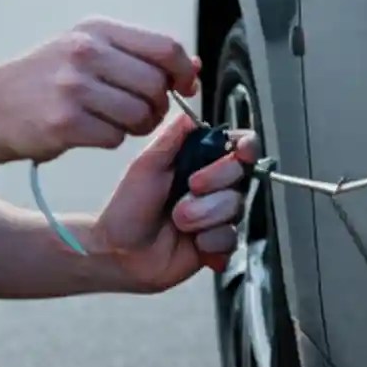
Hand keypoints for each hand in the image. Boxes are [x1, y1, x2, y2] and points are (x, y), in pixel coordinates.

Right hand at [0, 17, 200, 164]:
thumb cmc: (45, 81)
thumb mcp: (88, 52)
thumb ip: (139, 56)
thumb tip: (193, 67)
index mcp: (96, 30)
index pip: (164, 47)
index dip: (183, 71)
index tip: (185, 86)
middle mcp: (85, 53)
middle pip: (156, 84)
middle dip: (158, 105)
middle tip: (143, 112)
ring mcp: (73, 87)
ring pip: (140, 114)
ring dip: (136, 126)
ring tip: (115, 122)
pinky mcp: (64, 122)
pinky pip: (115, 137)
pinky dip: (110, 140)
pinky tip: (91, 131)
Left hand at [91, 113, 256, 292]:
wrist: (120, 252)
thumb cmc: (128, 208)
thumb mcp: (146, 165)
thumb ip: (172, 138)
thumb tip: (192, 114)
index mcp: (197, 163)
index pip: (236, 147)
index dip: (245, 147)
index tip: (240, 152)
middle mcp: (212, 188)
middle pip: (241, 175)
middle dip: (215, 181)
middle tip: (190, 188)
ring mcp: (217, 216)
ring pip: (236, 207)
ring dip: (205, 214)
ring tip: (179, 221)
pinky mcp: (219, 243)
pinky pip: (231, 237)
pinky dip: (210, 240)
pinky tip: (192, 242)